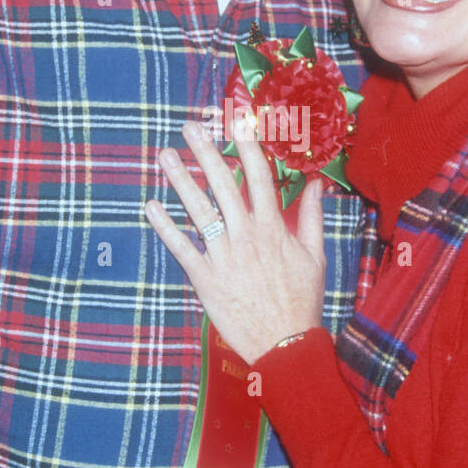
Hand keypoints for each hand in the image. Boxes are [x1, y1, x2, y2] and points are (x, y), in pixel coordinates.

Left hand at [145, 120, 325, 364]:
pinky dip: (165, 227)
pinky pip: (181, 247)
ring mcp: (224, 257)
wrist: (285, 345)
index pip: (260, 177)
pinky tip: (151, 206)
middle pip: (223, 185)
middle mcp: (247, 237)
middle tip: (190, 128)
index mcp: (273, 229)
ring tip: (164, 156)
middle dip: (205, 152)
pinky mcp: (205, 279)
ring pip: (198, 210)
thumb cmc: (302, 301)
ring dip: (180, 180)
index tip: (237, 122)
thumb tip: (316, 184)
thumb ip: (312, 218)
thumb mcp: (316, 257)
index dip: (248, 147)